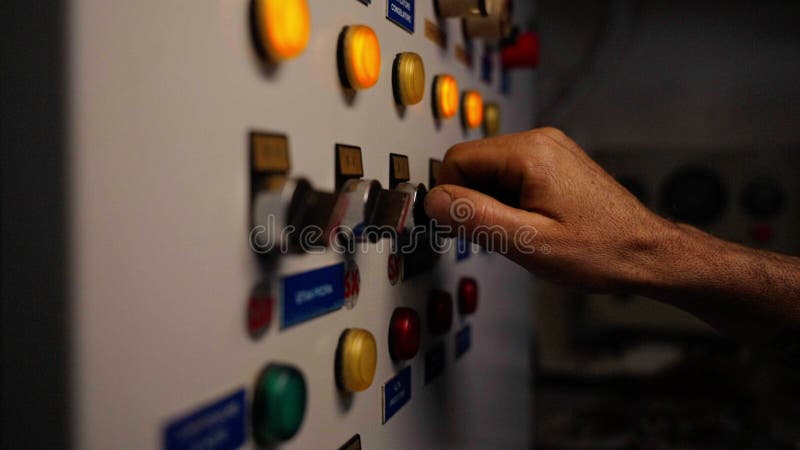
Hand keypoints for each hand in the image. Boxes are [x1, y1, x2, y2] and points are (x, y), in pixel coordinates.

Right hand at [424, 127, 677, 291]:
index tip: (471, 228)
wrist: (647, 252)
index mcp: (529, 153)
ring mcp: (550, 149)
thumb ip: (477, 218)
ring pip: (491, 172)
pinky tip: (536, 224)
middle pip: (473, 163)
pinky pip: (512, 176)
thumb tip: (433, 200)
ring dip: (495, 204)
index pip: (456, 160)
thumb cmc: (600, 250)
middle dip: (476, 202)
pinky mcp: (556, 162)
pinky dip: (512, 201)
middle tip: (505, 235)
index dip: (453, 198)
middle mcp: (539, 141)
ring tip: (526, 231)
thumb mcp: (529, 242)